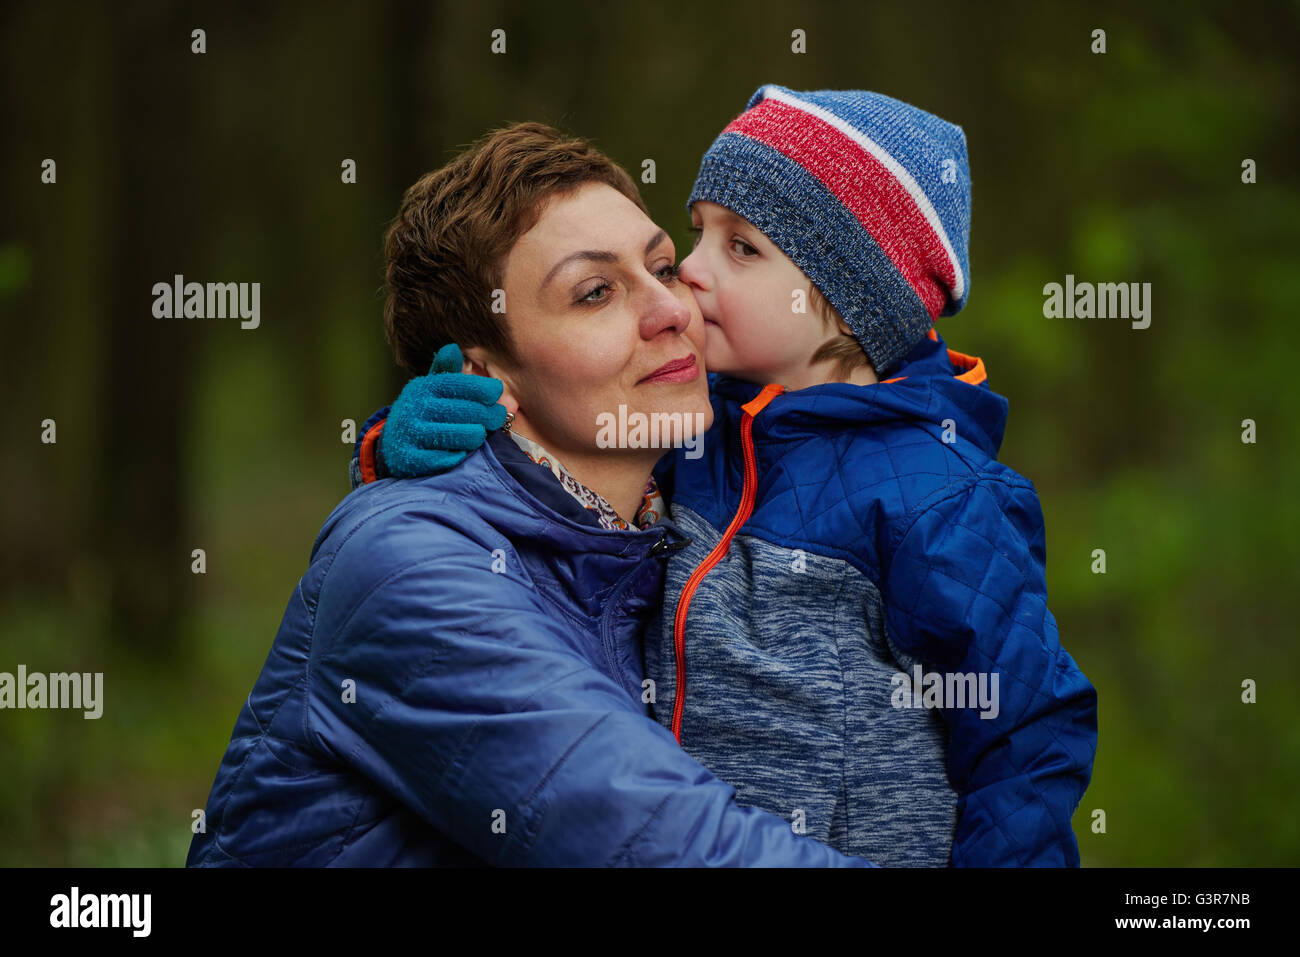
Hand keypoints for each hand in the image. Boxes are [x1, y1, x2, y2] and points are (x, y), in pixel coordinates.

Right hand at [383, 343, 507, 477]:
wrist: (393, 443)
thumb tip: (453, 347)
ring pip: (461, 436)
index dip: (481, 387)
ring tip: (480, 433)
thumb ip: (447, 370)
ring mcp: (411, 434)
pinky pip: (448, 458)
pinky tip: (461, 450)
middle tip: (499, 416)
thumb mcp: (431, 387)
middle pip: (464, 411)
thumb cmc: (423, 411)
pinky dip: (459, 454)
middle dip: (487, 414)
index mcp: (423, 388)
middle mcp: (415, 408)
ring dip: (476, 435)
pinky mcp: (411, 458)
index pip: (456, 384)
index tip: (497, 390)